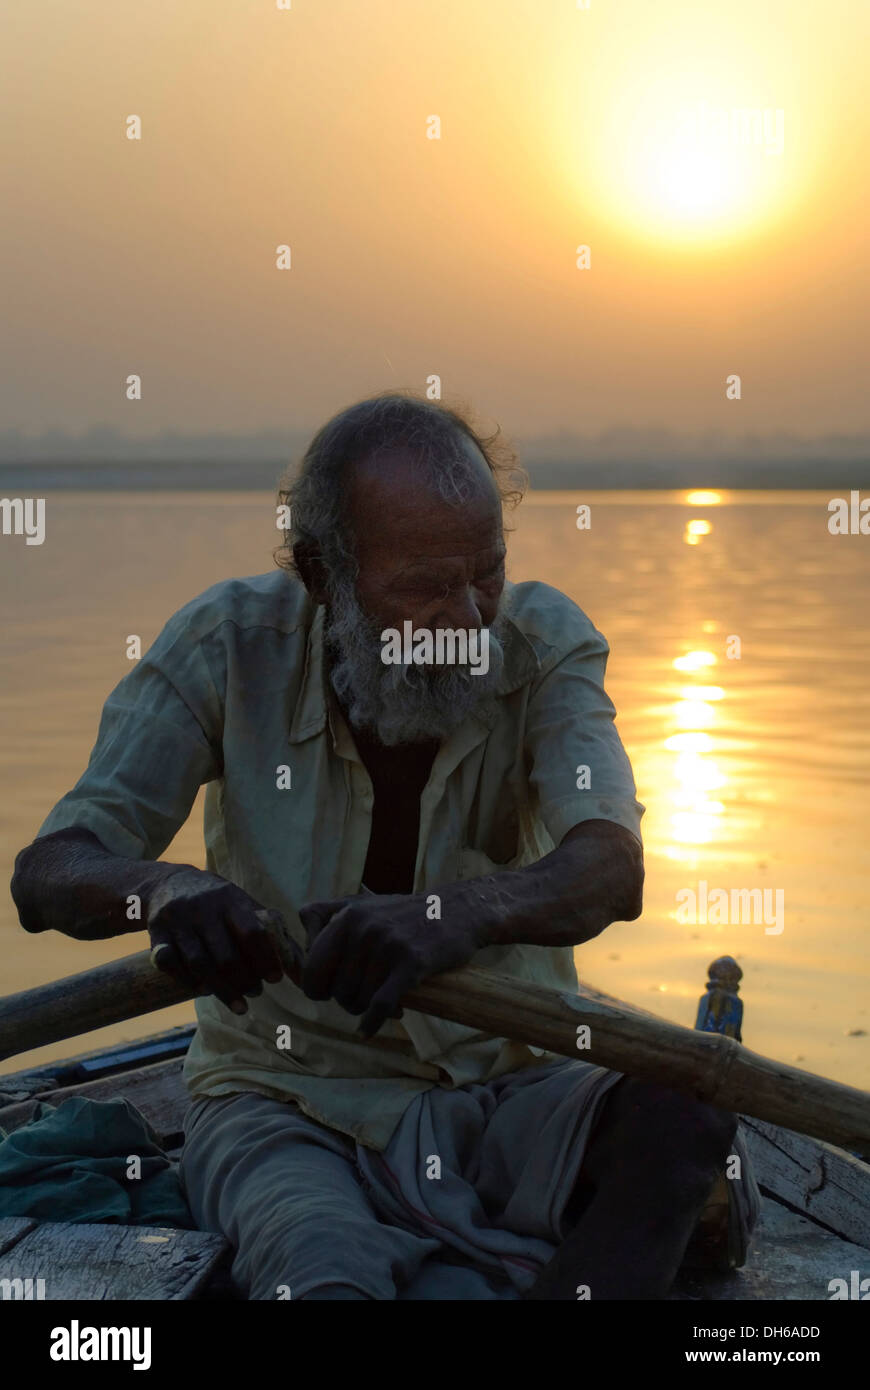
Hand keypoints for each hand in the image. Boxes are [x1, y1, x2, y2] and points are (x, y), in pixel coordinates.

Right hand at [146, 867, 298, 1013]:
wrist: (168, 882)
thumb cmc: (217, 900)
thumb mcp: (242, 902)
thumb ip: (269, 927)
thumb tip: (300, 961)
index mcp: (229, 898)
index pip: (251, 932)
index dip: (265, 959)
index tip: (274, 979)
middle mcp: (202, 908)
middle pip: (225, 955)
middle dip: (244, 980)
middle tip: (256, 993)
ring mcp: (177, 921)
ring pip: (199, 964)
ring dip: (221, 990)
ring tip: (239, 1004)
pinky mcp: (157, 933)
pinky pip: (171, 965)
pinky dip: (188, 982)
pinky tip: (204, 991)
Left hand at [299, 890, 480, 1037]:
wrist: (456, 910)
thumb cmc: (404, 914)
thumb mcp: (362, 904)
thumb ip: (325, 915)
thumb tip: (299, 943)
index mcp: (346, 916)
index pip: (312, 967)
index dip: (317, 987)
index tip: (329, 990)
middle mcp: (363, 928)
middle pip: (335, 989)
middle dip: (344, 1000)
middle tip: (359, 997)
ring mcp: (387, 945)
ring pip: (357, 1000)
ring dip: (363, 1010)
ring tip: (376, 1002)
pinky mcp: (411, 963)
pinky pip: (380, 1005)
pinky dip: (371, 1023)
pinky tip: (368, 1030)